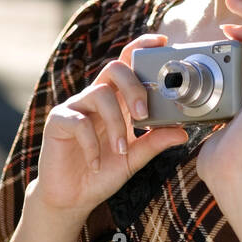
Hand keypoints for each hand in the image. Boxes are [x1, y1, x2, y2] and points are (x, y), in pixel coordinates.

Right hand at [36, 33, 188, 216]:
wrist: (71, 199)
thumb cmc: (102, 172)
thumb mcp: (135, 158)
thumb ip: (155, 142)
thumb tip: (184, 131)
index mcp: (117, 101)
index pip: (128, 64)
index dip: (142, 47)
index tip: (163, 43)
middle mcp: (96, 98)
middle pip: (114, 68)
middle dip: (134, 86)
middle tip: (143, 114)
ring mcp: (76, 108)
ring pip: (99, 93)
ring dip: (115, 123)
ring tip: (121, 149)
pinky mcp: (58, 122)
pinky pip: (78, 121)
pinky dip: (92, 144)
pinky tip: (97, 163)